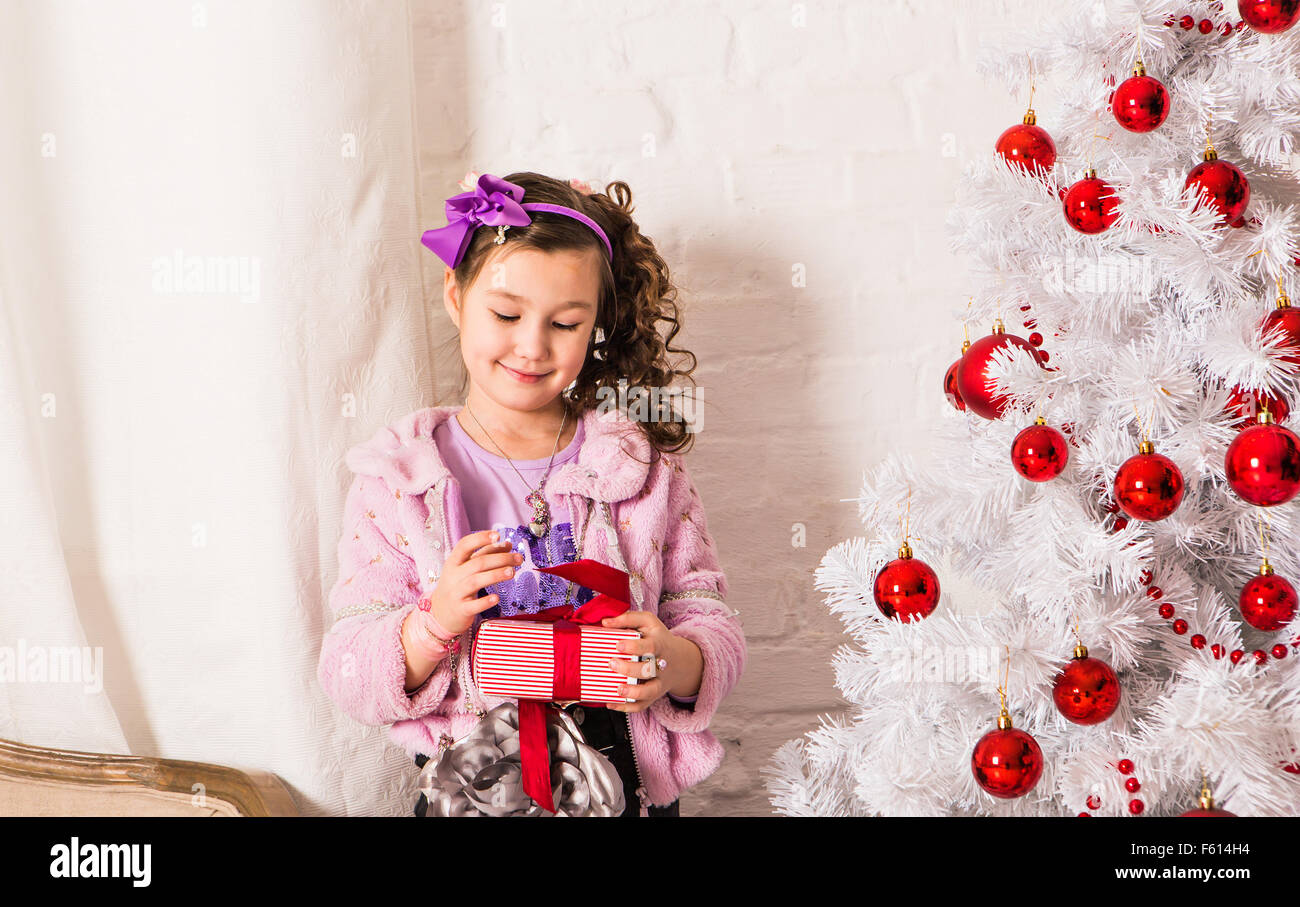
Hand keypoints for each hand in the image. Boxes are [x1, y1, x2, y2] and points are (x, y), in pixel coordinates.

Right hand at [402, 530, 520, 685]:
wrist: (440, 613)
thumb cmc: (458, 586)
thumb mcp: (466, 568)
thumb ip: (485, 555)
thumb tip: (507, 544)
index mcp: (454, 562)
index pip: (464, 545)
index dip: (480, 538)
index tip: (497, 535)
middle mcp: (453, 576)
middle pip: (477, 563)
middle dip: (500, 558)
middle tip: (518, 558)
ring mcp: (456, 593)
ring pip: (475, 581)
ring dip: (495, 575)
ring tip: (512, 572)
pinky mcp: (460, 610)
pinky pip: (473, 605)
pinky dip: (485, 601)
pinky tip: (497, 597)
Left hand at [600, 611, 703, 712]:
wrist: (680, 660)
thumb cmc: (658, 639)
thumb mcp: (648, 622)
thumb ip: (628, 618)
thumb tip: (606, 622)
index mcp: (659, 644)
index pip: (650, 646)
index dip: (634, 646)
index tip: (618, 644)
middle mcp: (661, 665)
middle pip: (648, 670)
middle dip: (629, 669)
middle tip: (611, 663)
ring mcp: (658, 682)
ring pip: (650, 692)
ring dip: (633, 693)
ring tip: (617, 689)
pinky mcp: (653, 696)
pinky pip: (642, 705)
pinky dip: (627, 707)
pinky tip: (612, 702)